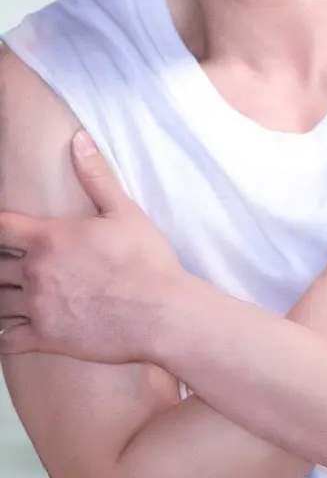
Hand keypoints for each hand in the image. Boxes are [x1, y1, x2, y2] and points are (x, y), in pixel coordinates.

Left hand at [0, 132, 180, 361]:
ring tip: (11, 290)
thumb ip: (96, 175)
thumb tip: (78, 139)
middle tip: (12, 262)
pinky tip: (10, 325)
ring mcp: (38, 308)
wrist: (161, 314)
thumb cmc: (145, 261)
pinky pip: (5, 338)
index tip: (7, 229)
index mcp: (51, 239)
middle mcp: (37, 272)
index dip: (0, 226)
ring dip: (1, 294)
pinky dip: (3, 332)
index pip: (2, 227)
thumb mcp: (124, 211)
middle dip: (2, 262)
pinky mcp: (45, 338)